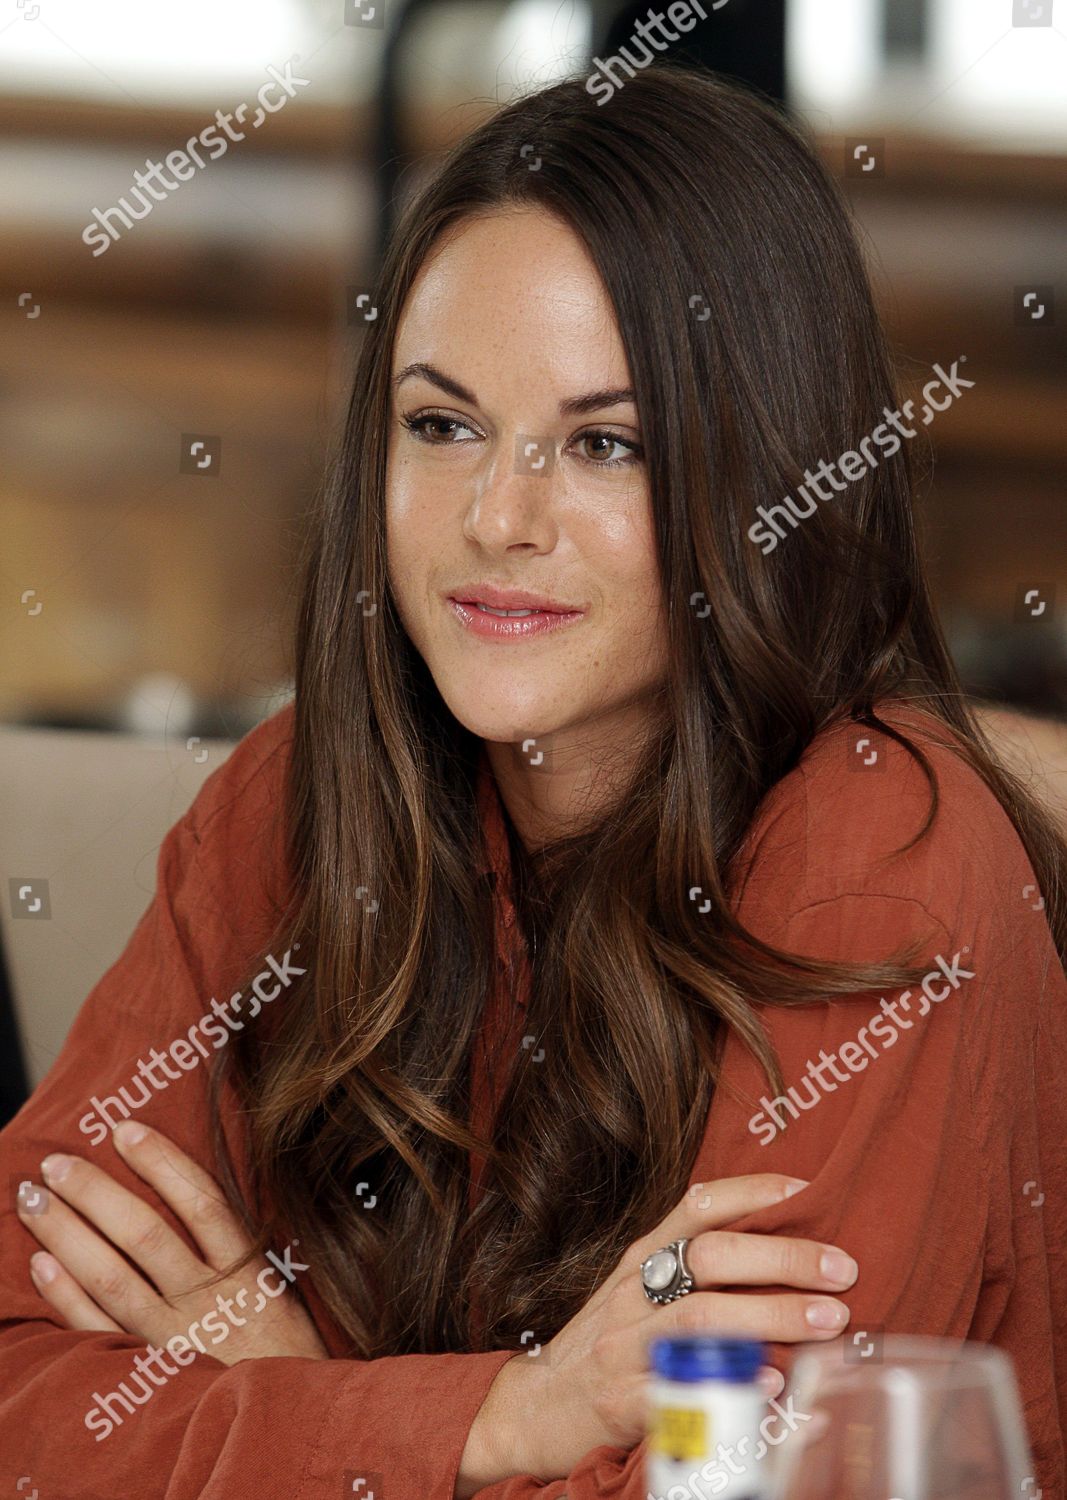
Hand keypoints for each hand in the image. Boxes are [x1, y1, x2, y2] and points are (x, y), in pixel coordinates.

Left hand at [15, 1120, 327, 1365]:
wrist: (287, 1415)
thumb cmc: (284, 1342)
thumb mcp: (280, 1282)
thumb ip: (240, 1240)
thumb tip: (193, 1182)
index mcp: (247, 1269)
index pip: (201, 1202)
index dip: (161, 1162)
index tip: (125, 1130)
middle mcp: (208, 1299)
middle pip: (144, 1234)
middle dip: (95, 1192)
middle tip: (56, 1162)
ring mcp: (175, 1337)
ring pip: (112, 1278)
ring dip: (67, 1234)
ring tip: (34, 1199)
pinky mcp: (150, 1372)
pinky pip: (98, 1331)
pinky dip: (66, 1296)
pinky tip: (41, 1264)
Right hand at [473, 1173, 856, 1484]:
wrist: (537, 1407)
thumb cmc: (607, 1342)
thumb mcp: (640, 1289)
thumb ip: (693, 1269)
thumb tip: (783, 1250)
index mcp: (643, 1257)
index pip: (698, 1206)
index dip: (752, 1191)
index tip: (807, 1190)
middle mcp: (633, 1292)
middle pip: (710, 1257)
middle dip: (782, 1257)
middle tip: (842, 1269)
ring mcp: (625, 1345)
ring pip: (702, 1317)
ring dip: (772, 1315)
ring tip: (829, 1321)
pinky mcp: (622, 1402)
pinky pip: (683, 1390)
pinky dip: (733, 1386)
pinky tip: (773, 1386)